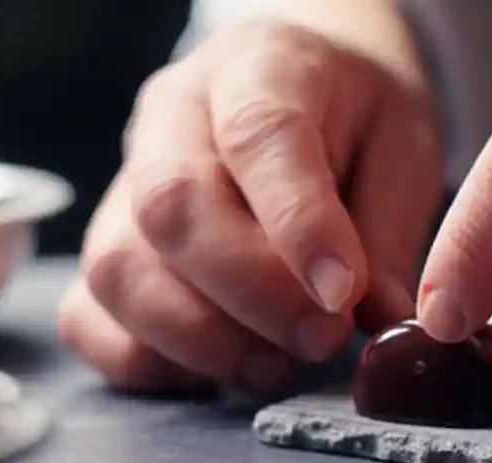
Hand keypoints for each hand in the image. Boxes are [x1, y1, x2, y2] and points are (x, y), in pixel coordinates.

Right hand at [59, 18, 442, 394]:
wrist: (301, 97)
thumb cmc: (353, 119)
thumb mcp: (403, 145)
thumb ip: (388, 229)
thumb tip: (377, 319)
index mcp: (255, 66)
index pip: (258, 135)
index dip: (298, 223)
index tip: (343, 293)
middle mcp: (170, 119)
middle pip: (170, 206)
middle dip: (250, 295)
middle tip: (322, 340)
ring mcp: (121, 184)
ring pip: (118, 270)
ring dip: (202, 340)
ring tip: (278, 364)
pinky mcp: (102, 248)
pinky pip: (87, 318)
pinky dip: (149, 362)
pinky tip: (220, 366)